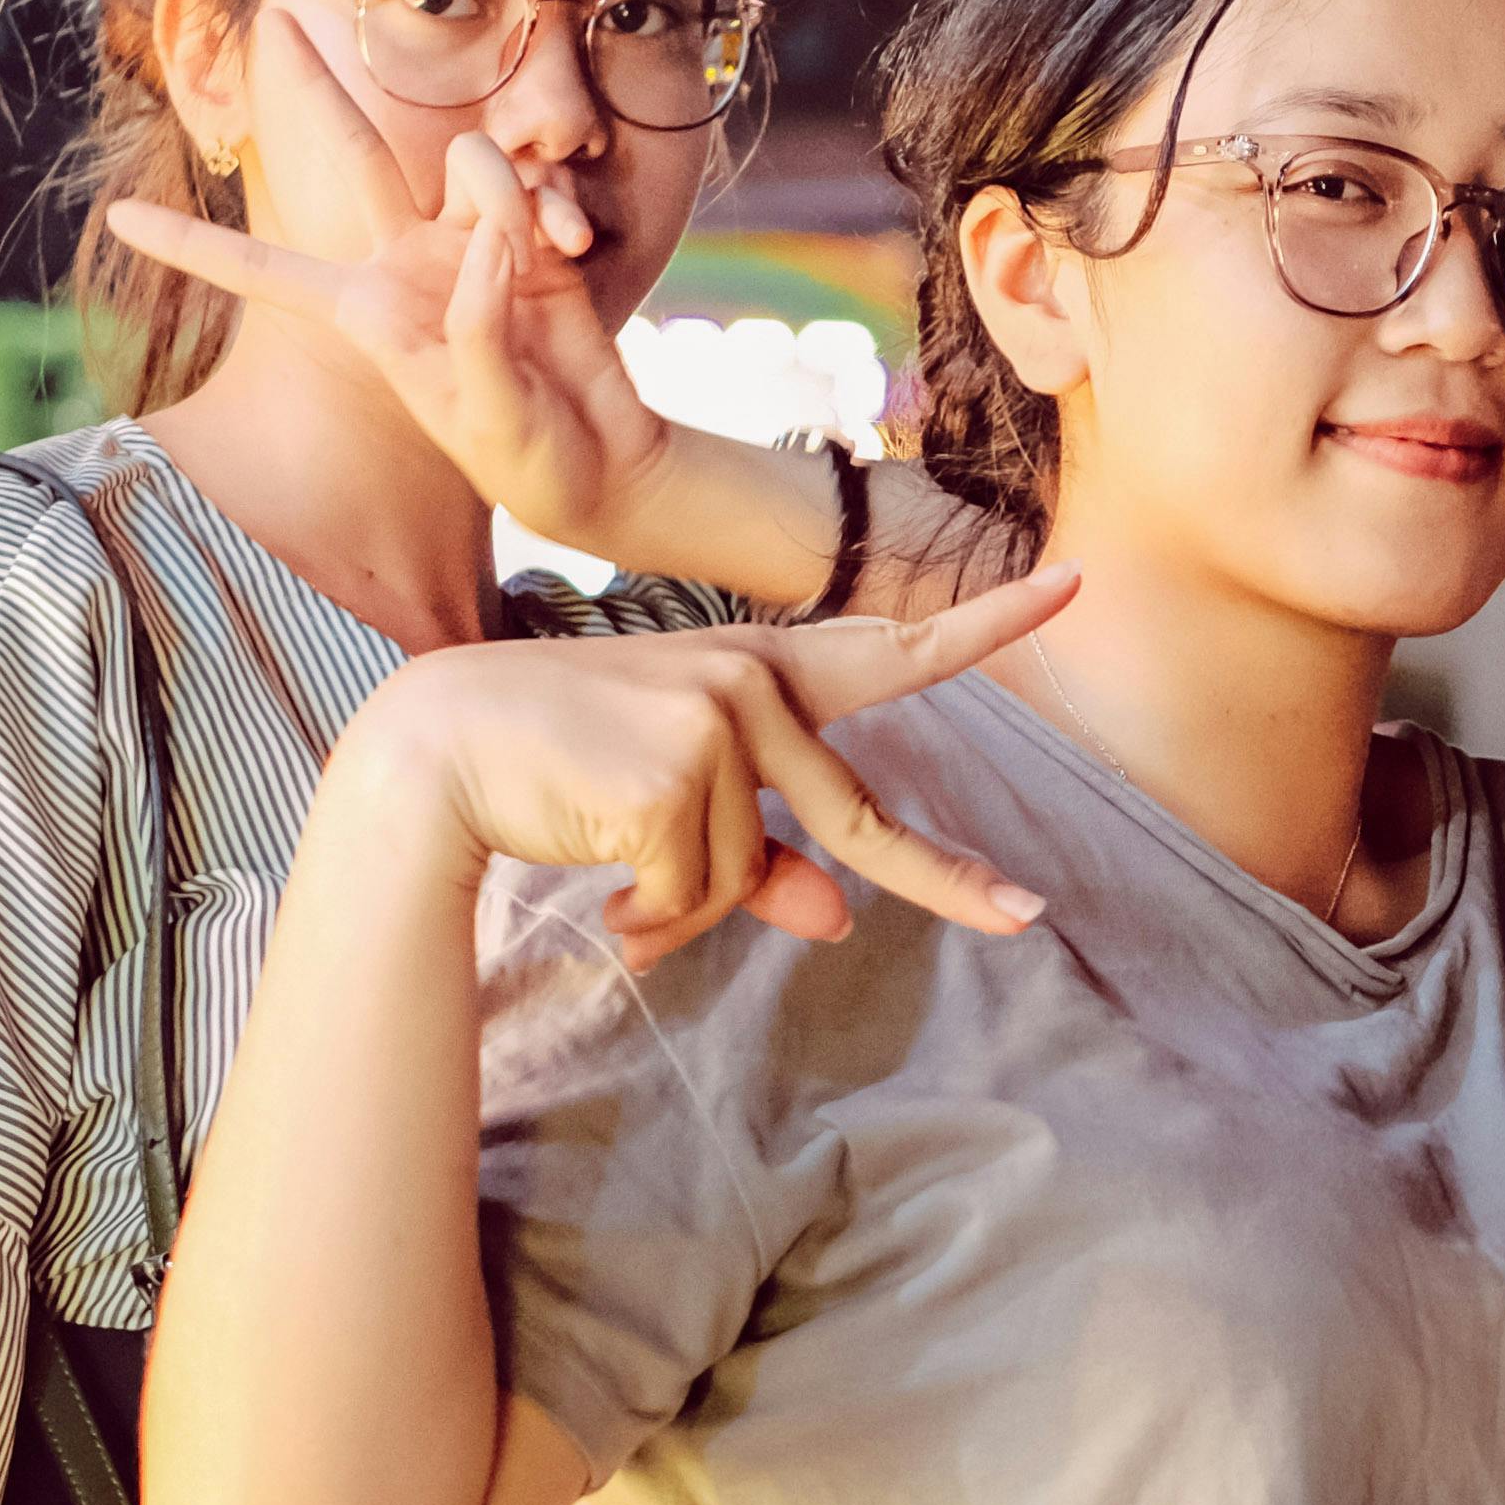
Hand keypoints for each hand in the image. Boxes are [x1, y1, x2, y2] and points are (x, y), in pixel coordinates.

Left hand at [105, 98, 679, 551]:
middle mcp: (406, 263)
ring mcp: (469, 243)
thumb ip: (478, 327)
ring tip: (540, 257)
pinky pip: (532, 187)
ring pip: (469, 162)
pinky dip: (553, 215)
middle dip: (315, 86)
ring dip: (502, 196)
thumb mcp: (488, 415)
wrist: (604, 461)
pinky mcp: (531, 237)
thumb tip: (491, 241)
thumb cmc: (531, 459)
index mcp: (366, 314)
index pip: (261, 274)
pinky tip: (575, 254)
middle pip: (351, 151)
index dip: (191, 246)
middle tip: (278, 17)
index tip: (117, 222)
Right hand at [341, 566, 1071, 962]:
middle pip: (858, 819)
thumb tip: (839, 916)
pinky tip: (596, 882)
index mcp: (758, 673)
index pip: (889, 651)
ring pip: (748, 878)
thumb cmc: (555, 772)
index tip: (1071, 585)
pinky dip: (649, 914)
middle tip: (1029, 919)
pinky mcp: (677, 772)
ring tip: (612, 881)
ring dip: (681, 909)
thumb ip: (763, 859)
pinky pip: (695, 895)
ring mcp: (718, 718)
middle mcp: (750, 680)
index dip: (984, 624)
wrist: (432, 755)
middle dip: (944, 880)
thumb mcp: (674, 811)